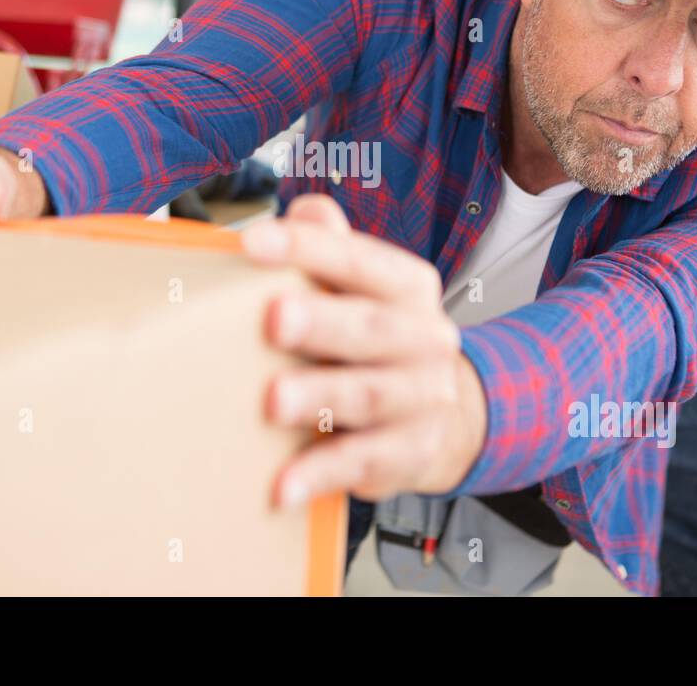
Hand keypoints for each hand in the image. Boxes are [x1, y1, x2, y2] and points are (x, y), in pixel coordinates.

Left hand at [241, 194, 487, 507]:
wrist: (443, 412)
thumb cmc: (375, 338)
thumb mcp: (360, 288)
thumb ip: (331, 249)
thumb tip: (308, 211)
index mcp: (408, 287)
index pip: (359, 260)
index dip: (308, 249)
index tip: (253, 242)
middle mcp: (426, 338)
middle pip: (372, 328)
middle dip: (322, 322)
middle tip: (273, 319)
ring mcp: (424, 398)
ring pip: (370, 396)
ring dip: (320, 397)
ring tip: (272, 401)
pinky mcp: (410, 452)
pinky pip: (364, 462)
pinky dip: (321, 473)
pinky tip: (281, 485)